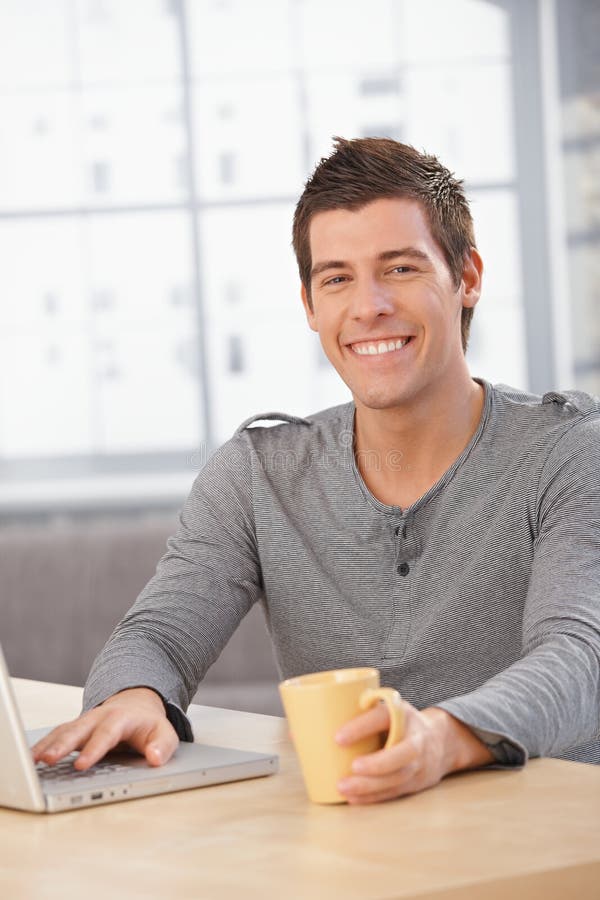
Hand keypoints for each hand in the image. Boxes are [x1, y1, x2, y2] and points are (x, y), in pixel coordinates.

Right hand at [31, 687, 178, 770]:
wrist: (137, 705)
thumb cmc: (148, 724)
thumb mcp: (165, 733)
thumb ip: (163, 746)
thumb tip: (155, 758)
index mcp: (121, 718)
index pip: (106, 734)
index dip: (93, 749)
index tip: (81, 764)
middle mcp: (99, 717)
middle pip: (78, 729)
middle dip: (63, 744)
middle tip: (49, 759)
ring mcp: (84, 722)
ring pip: (63, 731)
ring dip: (48, 745)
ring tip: (33, 761)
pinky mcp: (75, 729)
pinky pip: (56, 735)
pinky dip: (43, 745)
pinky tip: (32, 758)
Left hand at [335, 701, 493, 804]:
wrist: (440, 741)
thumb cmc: (398, 723)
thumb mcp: (384, 708)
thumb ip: (352, 715)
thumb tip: (300, 729)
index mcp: (402, 713)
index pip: (383, 717)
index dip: (361, 727)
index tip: (337, 738)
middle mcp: (415, 737)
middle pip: (401, 754)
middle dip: (376, 764)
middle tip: (351, 769)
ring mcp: (419, 762)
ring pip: (399, 777)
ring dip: (371, 786)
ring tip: (344, 788)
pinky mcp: (416, 782)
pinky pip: (396, 791)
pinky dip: (375, 797)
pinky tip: (354, 798)